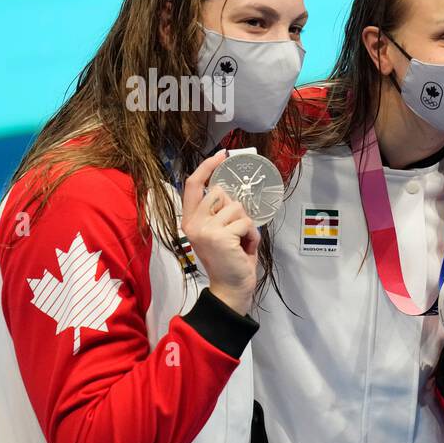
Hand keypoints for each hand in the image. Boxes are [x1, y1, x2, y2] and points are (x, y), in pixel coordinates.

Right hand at [181, 150, 260, 315]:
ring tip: (241, 243)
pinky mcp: (219, 236)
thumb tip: (230, 190)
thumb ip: (220, 211)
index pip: (193, 185)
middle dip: (237, 210)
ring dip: (247, 225)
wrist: (231, 287)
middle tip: (236, 232)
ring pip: (237, 208)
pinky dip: (252, 235)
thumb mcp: (220, 231)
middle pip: (221, 193)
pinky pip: (246, 223)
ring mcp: (205, 229)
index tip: (222, 155)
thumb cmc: (230, 259)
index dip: (207, 167)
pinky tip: (245, 249)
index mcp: (190, 220)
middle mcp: (193, 223)